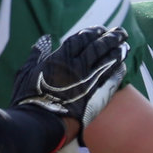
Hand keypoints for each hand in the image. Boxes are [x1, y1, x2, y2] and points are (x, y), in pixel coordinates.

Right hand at [11, 26, 128, 134]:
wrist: (40, 124)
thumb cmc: (29, 99)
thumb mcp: (26, 73)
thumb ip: (36, 55)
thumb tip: (43, 40)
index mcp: (60, 57)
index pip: (82, 38)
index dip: (93, 32)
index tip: (101, 29)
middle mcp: (77, 66)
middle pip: (99, 46)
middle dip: (112, 37)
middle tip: (121, 32)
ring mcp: (89, 81)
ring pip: (108, 61)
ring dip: (118, 52)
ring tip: (125, 47)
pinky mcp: (96, 96)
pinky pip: (111, 80)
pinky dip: (118, 71)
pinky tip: (123, 67)